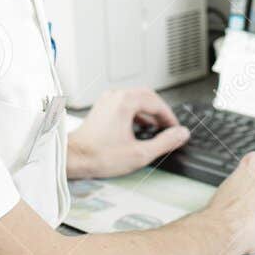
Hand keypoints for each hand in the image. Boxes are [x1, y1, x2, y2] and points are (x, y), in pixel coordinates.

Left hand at [66, 88, 188, 178]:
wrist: (74, 158)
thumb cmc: (98, 156)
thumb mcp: (140, 153)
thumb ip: (165, 143)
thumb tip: (181, 134)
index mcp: (125, 102)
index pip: (157, 103)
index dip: (170, 117)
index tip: (176, 129)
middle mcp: (115, 96)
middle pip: (147, 96)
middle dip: (161, 112)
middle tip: (169, 127)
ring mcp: (107, 100)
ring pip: (136, 98)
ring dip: (149, 111)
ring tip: (157, 128)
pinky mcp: (102, 107)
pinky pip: (125, 103)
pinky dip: (137, 112)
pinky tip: (140, 128)